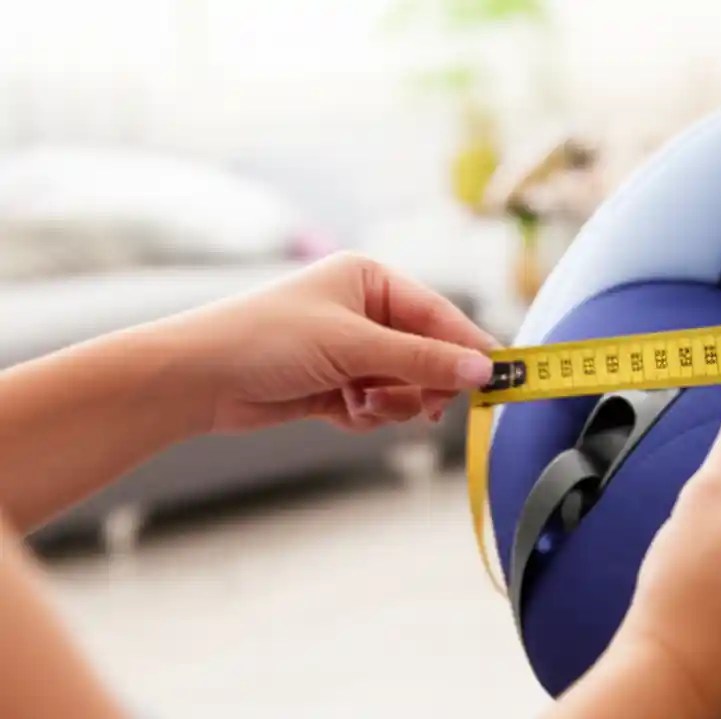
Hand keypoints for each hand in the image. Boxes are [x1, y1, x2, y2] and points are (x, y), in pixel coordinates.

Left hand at [159, 252, 498, 432]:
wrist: (195, 379)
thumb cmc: (264, 340)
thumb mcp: (353, 346)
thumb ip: (423, 361)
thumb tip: (483, 370)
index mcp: (371, 279)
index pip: (439, 315)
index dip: (469, 348)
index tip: (501, 379)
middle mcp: (365, 310)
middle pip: (428, 355)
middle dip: (423, 384)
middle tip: (427, 408)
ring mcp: (351, 349)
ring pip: (406, 386)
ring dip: (392, 403)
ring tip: (361, 403)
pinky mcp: (337, 384)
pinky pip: (380, 405)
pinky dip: (369, 414)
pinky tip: (342, 411)